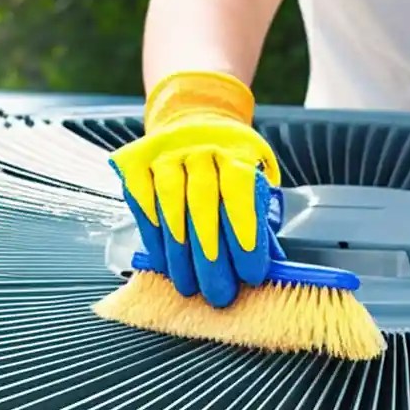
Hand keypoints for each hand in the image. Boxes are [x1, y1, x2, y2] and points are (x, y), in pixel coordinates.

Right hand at [109, 70, 280, 307]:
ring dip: (179, 253)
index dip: (245, 238)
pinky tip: (162, 262)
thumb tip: (271, 262)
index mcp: (235, 150)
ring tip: (187, 286)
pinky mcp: (138, 163)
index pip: (240, 196)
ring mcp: (165, 154)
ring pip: (170, 208)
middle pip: (203, 207)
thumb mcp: (256, 173)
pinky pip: (143, 204)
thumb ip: (262, 212)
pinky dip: (153, 236)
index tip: (250, 274)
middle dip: (211, 258)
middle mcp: (199, 148)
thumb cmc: (230, 157)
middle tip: (218, 294)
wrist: (194, 116)